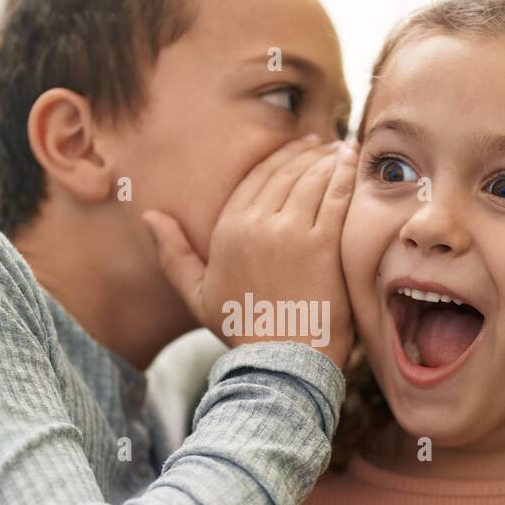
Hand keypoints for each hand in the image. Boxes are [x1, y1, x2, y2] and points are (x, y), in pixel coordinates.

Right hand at [141, 134, 358, 369]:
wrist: (281, 360)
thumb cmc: (242, 330)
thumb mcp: (197, 294)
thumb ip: (173, 253)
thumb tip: (149, 216)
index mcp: (228, 230)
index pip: (258, 177)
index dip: (280, 158)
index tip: (299, 148)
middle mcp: (257, 224)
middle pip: (287, 172)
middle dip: (308, 153)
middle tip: (325, 144)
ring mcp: (292, 233)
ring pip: (312, 179)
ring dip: (329, 159)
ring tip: (343, 151)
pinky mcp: (324, 244)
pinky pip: (336, 196)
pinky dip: (345, 176)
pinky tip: (354, 165)